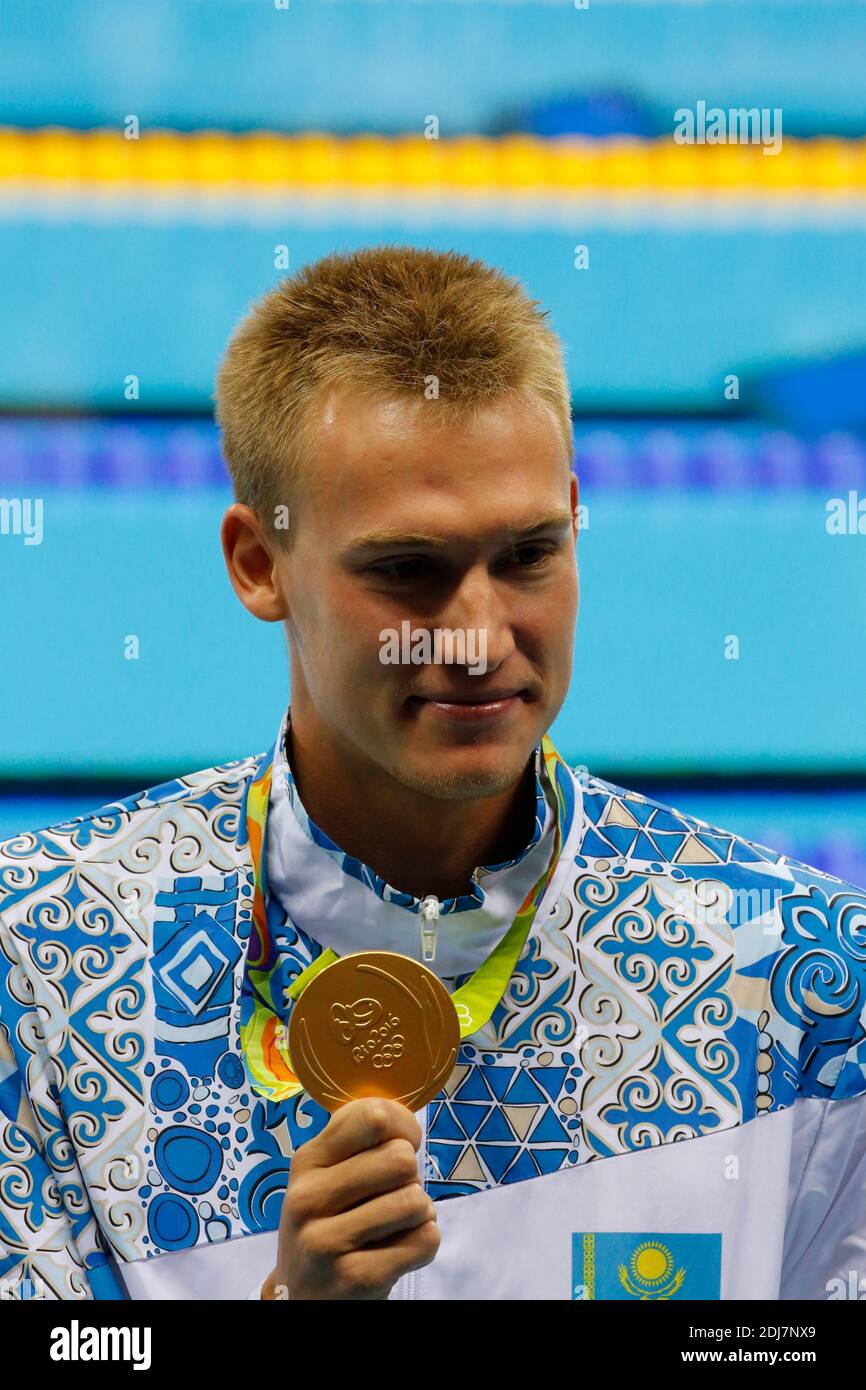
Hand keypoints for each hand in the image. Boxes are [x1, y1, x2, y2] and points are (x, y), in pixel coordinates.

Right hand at [262, 1097, 439, 1299]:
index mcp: (307, 1161)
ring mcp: (327, 1240)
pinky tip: (395, 1252)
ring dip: (418, 1215)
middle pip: (401, 1158)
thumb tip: (407, 1121)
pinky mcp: (354, 1278)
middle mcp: (309, 1197)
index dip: (403, 1127)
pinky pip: (425, 1240)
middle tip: (390, 1198)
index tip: (402, 1145)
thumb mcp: (326, 1180)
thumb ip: (360, 1145)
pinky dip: (423, 1246)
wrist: (302, 1298)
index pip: (372, 1117)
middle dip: (410, 1178)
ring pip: (416, 1201)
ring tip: (392, 1228)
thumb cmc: (328, 1226)